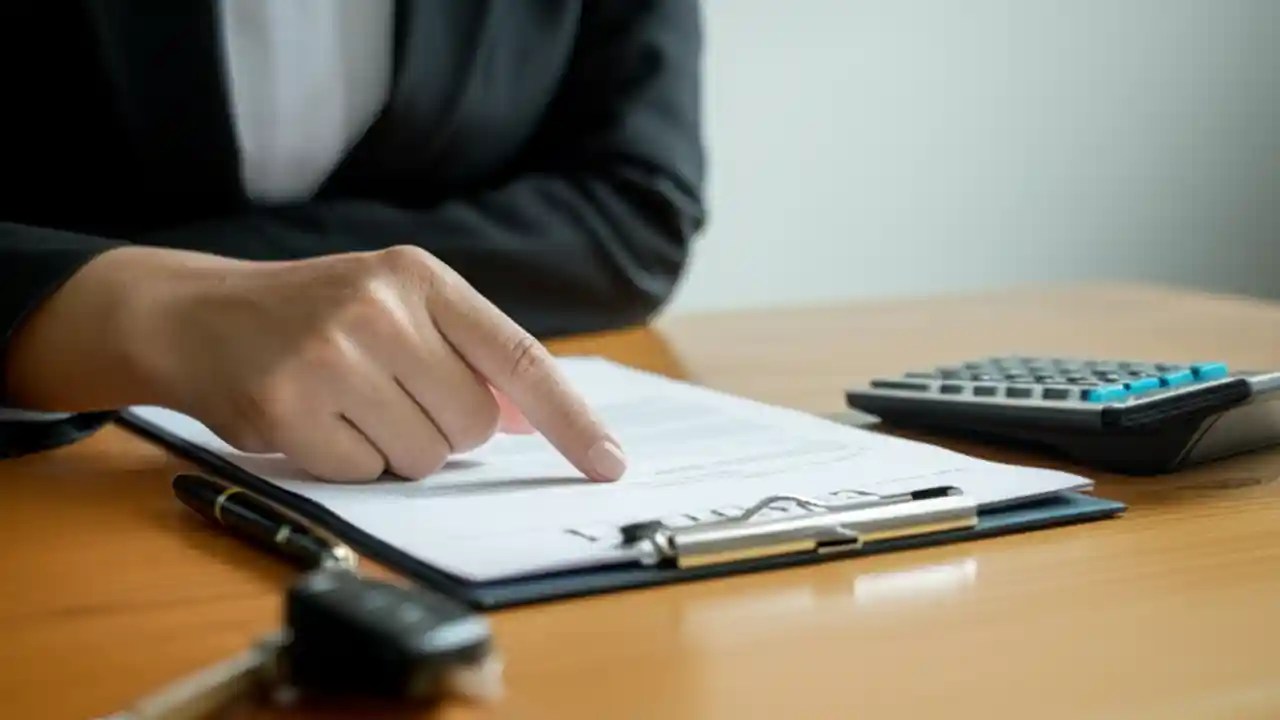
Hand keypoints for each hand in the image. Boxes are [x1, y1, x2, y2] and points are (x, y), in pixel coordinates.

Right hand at [5, 246, 625, 482]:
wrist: (198, 315)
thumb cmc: (314, 315)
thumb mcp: (392, 302)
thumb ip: (463, 350)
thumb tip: (528, 417)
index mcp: (420, 277)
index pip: (518, 358)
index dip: (570, 419)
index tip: (608, 462)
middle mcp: (381, 309)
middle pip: (473, 425)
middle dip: (443, 429)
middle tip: (390, 395)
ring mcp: (332, 357)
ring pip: (424, 457)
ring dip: (396, 448)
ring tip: (348, 404)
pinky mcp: (289, 408)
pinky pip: (367, 475)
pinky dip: (348, 462)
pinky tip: (314, 421)